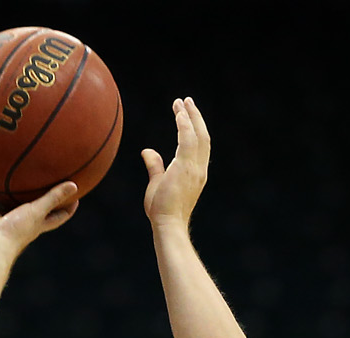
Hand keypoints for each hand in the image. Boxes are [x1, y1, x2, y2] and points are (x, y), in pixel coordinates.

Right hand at [0, 183, 79, 253]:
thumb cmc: (17, 231)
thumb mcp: (38, 211)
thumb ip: (53, 198)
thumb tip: (75, 185)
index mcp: (36, 223)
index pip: (57, 216)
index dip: (68, 209)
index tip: (76, 196)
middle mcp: (20, 220)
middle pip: (32, 207)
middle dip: (37, 196)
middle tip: (43, 178)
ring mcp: (1, 217)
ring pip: (5, 200)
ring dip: (6, 191)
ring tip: (8, 173)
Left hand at [142, 97, 208, 228]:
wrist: (168, 224)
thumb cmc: (162, 209)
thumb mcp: (157, 183)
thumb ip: (155, 165)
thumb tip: (147, 151)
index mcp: (195, 173)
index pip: (198, 145)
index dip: (193, 128)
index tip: (184, 113)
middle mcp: (199, 169)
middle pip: (202, 137)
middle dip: (195, 117)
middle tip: (186, 101)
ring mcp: (195, 169)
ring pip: (197, 135)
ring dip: (190, 117)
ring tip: (181, 102)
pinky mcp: (186, 168)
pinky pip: (188, 141)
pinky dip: (185, 126)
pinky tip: (179, 114)